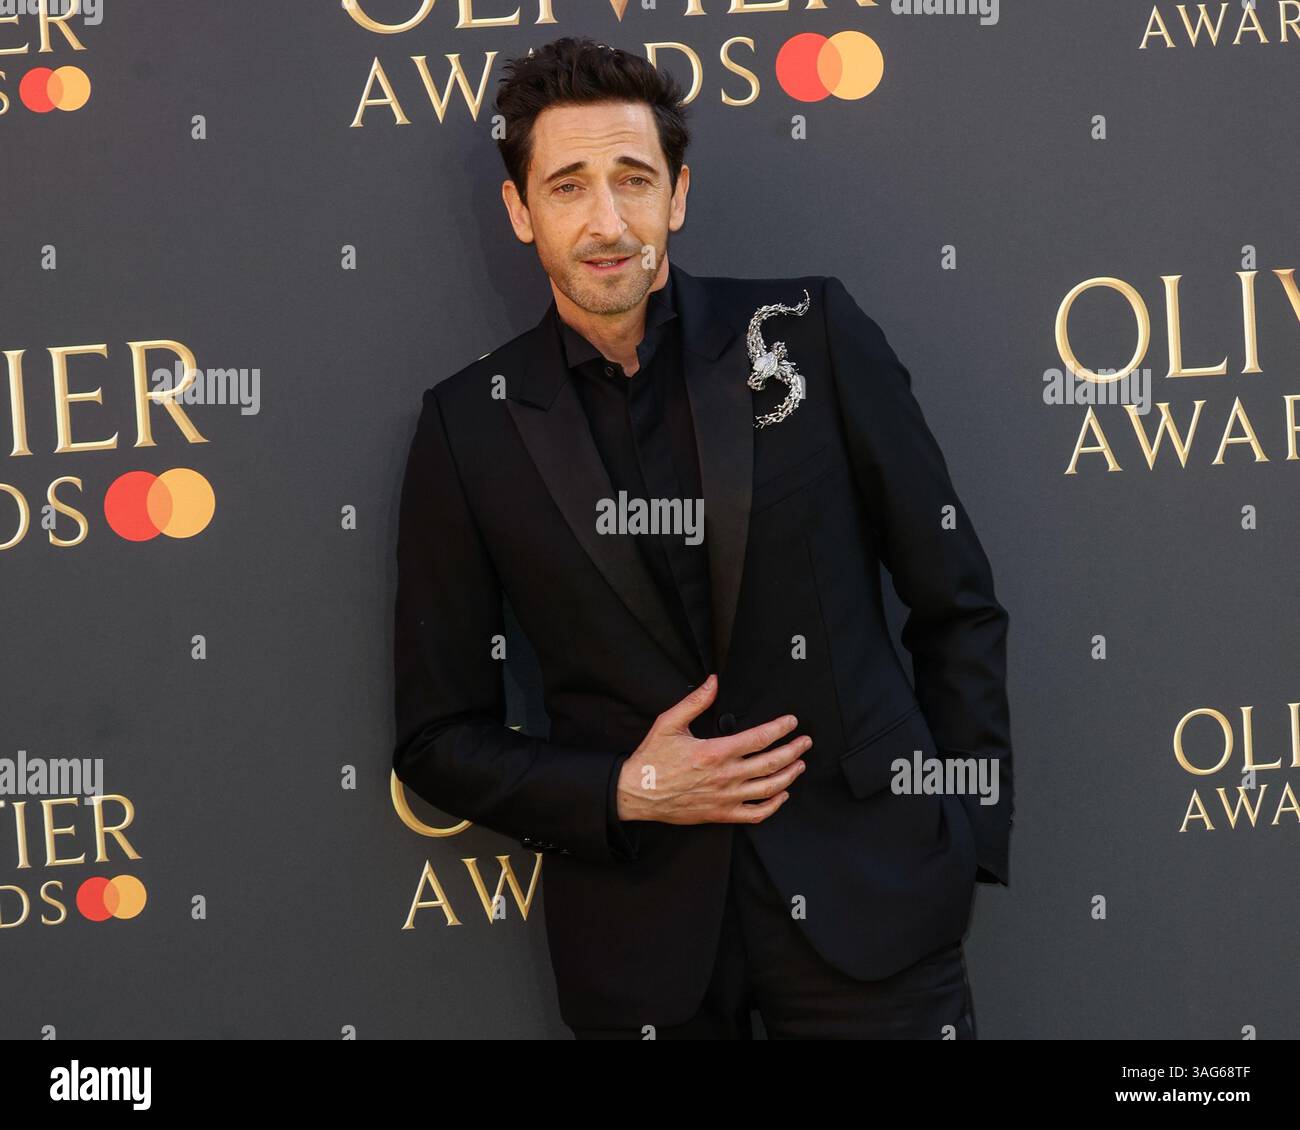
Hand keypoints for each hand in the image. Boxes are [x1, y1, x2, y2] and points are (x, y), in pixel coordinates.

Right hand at [616, 674, 809, 824]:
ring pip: (769, 789)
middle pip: (771, 763)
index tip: (792, 722)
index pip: (759, 739)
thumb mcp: (669, 723)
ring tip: (799, 764)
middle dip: (794, 750)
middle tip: (806, 742)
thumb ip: (695, 701)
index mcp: (714, 752)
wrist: (636, 793)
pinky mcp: (721, 814)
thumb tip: (713, 681)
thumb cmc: (652, 758)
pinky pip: (756, 814)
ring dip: (789, 775)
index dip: (780, 729)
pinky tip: (781, 794)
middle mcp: (724, 776)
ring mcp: (725, 798)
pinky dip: (774, 805)